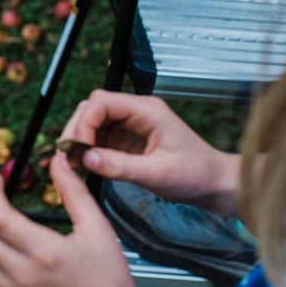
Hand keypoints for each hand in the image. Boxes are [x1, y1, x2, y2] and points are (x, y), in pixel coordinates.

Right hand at [61, 90, 239, 215]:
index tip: (78, 149)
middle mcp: (136, 113)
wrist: (214, 184)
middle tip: (70, 158)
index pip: (101, 102)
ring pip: (92, 122)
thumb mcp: (158, 174)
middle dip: (77, 131)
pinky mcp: (127, 140)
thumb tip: (86, 159)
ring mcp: (131, 125)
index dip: (83, 123)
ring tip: (76, 164)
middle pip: (92, 108)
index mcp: (147, 111)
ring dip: (80, 141)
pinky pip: (99, 138)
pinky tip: (87, 165)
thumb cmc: (196, 175)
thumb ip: (120, 166)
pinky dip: (88, 150)